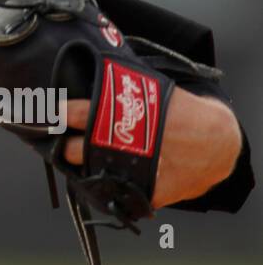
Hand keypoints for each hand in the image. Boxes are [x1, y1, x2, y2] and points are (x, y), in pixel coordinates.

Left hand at [62, 88, 242, 209]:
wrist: (219, 143)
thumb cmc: (183, 112)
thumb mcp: (153, 91)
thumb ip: (122, 89)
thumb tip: (93, 69)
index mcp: (128, 114)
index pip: (81, 113)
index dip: (59, 113)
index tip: (46, 113)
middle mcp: (129, 143)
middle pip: (77, 150)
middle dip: (66, 146)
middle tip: (62, 141)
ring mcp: (137, 170)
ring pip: (92, 174)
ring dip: (84, 167)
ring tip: (82, 159)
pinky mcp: (149, 192)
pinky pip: (116, 194)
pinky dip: (110, 187)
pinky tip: (107, 178)